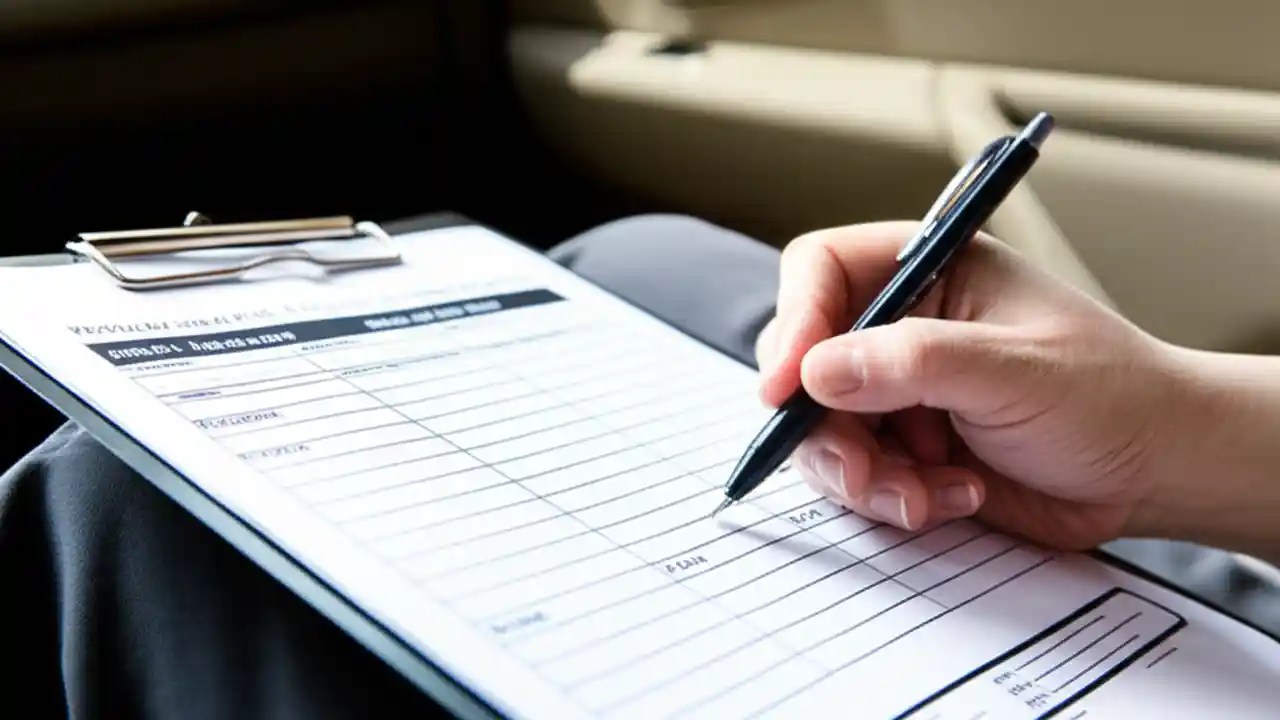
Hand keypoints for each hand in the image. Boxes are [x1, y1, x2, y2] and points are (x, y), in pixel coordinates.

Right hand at [756, 222, 1182, 549]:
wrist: (1155, 472)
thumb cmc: (1110, 395)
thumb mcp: (1013, 370)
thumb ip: (912, 364)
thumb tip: (815, 372)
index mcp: (928, 270)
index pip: (822, 272)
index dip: (795, 323)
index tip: (787, 387)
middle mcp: (900, 325)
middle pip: (805, 362)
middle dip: (826, 427)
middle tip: (863, 471)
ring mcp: (897, 392)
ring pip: (821, 430)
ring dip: (861, 475)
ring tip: (925, 496)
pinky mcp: (904, 450)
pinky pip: (856, 476)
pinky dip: (891, 499)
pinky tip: (954, 499)